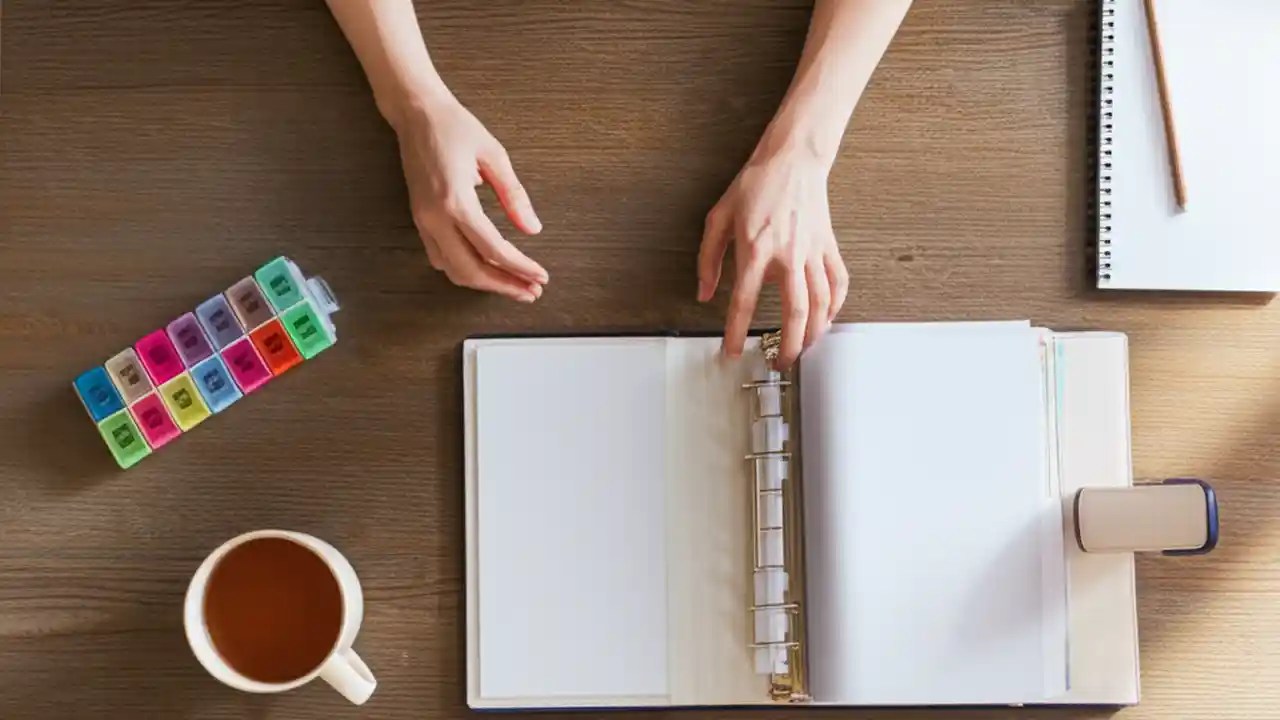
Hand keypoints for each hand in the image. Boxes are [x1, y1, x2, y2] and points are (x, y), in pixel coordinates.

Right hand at [394, 98, 547, 301]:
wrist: (416, 113)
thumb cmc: (455, 127)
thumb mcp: (494, 156)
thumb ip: (514, 196)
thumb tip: (533, 228)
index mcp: (455, 200)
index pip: (492, 249)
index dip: (520, 267)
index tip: (541, 277)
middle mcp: (435, 216)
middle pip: (470, 270)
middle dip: (503, 286)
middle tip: (532, 292)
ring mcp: (423, 220)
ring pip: (453, 270)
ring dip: (484, 283)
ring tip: (514, 285)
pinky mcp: (420, 219)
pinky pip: (440, 257)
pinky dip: (464, 270)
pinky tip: (486, 269)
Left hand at [697, 149, 848, 368]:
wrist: (793, 159)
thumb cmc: (756, 185)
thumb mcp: (719, 217)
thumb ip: (708, 259)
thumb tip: (704, 293)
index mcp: (755, 249)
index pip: (744, 301)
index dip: (736, 332)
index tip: (733, 351)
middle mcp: (788, 255)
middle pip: (795, 313)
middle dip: (789, 345)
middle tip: (780, 362)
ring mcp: (812, 252)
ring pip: (821, 304)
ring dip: (815, 333)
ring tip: (804, 348)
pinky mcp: (828, 246)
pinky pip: (838, 283)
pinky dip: (836, 305)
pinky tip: (827, 318)